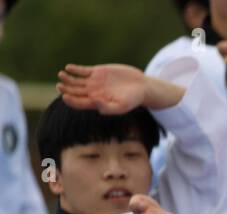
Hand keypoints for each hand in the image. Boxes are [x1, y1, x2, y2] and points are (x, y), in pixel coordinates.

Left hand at [57, 63, 182, 113]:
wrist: (141, 87)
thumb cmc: (133, 99)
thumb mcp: (122, 106)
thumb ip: (109, 107)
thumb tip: (95, 103)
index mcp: (97, 102)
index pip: (79, 103)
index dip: (71, 101)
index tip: (65, 96)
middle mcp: (93, 92)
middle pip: (74, 92)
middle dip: (66, 89)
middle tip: (60, 86)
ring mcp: (94, 81)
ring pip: (76, 80)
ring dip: (68, 78)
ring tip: (62, 75)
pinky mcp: (97, 71)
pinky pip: (83, 70)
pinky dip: (75, 69)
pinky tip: (69, 68)